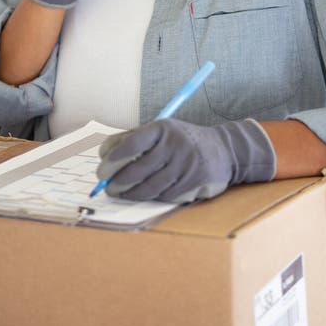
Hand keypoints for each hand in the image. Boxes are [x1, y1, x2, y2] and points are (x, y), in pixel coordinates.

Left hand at [97, 119, 276, 203]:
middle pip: (137, 169)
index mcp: (162, 128)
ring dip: (131, 194)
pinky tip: (146, 195)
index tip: (101, 170)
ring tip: (121, 194)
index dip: (112, 159)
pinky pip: (165, 195)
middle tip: (107, 188)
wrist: (223, 149)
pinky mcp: (194, 181)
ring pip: (150, 187)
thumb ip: (133, 139)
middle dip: (117, 182)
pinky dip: (152, 197)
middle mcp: (174, 144)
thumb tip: (104, 155)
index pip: (131, 144)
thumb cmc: (182, 140)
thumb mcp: (161, 131)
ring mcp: (185, 164)